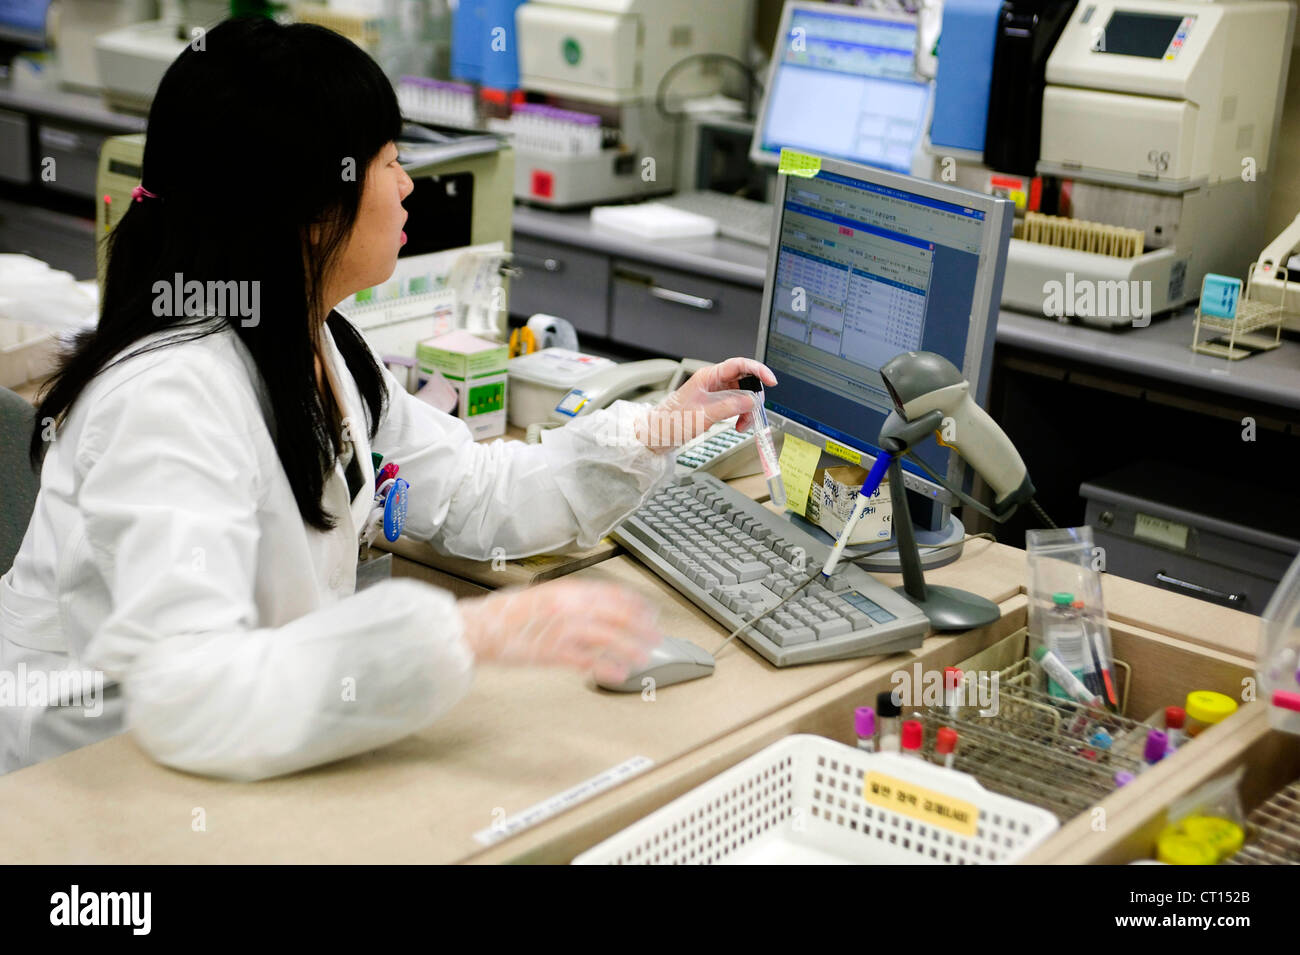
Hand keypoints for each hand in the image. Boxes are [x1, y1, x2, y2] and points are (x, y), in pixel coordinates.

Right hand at [457, 580, 662, 684]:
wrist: (476, 628)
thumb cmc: (503, 614)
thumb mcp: (541, 595)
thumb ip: (568, 599)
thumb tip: (596, 606)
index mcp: (565, 589)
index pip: (611, 593)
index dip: (635, 604)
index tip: (649, 612)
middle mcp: (567, 606)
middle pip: (615, 615)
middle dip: (640, 628)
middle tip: (655, 637)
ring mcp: (559, 629)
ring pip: (606, 638)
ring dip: (629, 648)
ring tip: (644, 657)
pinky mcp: (550, 652)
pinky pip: (585, 660)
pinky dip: (605, 667)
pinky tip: (618, 673)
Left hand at [638, 357, 777, 450]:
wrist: (658, 434)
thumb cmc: (672, 420)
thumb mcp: (703, 414)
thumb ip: (728, 406)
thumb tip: (751, 401)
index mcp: (709, 376)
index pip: (739, 365)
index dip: (758, 370)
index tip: (771, 381)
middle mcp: (714, 381)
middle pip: (745, 380)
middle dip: (754, 396)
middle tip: (754, 411)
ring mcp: (716, 393)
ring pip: (743, 395)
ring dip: (748, 410)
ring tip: (743, 424)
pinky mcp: (717, 404)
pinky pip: (737, 405)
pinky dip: (742, 416)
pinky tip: (738, 425)